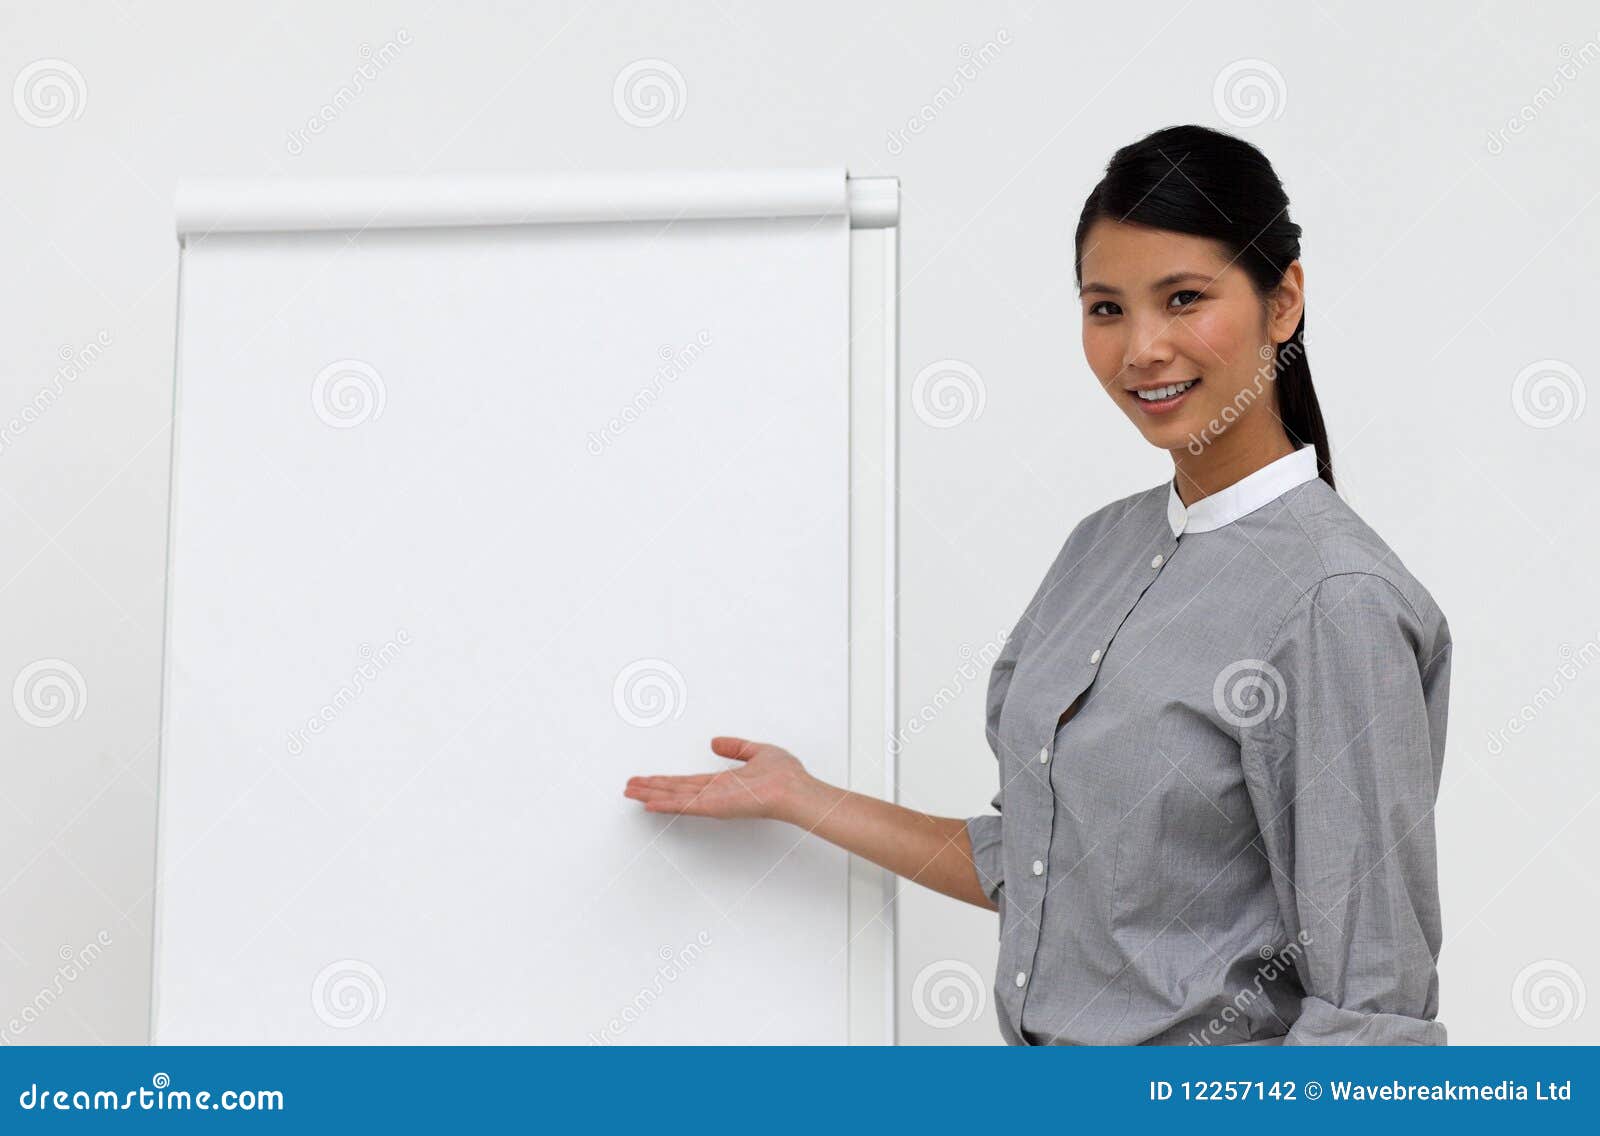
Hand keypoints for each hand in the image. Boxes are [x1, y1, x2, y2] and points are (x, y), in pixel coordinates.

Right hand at [623, 735, 810, 821]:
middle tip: (629, 787)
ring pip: (675, 797)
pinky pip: (686, 805)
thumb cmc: (785, 774)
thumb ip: (735, 747)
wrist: (794, 788)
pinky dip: (667, 805)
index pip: (687, 781)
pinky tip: (650, 804)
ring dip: (651, 795)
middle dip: (651, 788)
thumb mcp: (757, 751)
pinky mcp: (716, 806)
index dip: (666, 780)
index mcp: (723, 782)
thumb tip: (715, 742)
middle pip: (675, 789)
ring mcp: (713, 801)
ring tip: (631, 793)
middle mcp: (714, 793)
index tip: (648, 779)